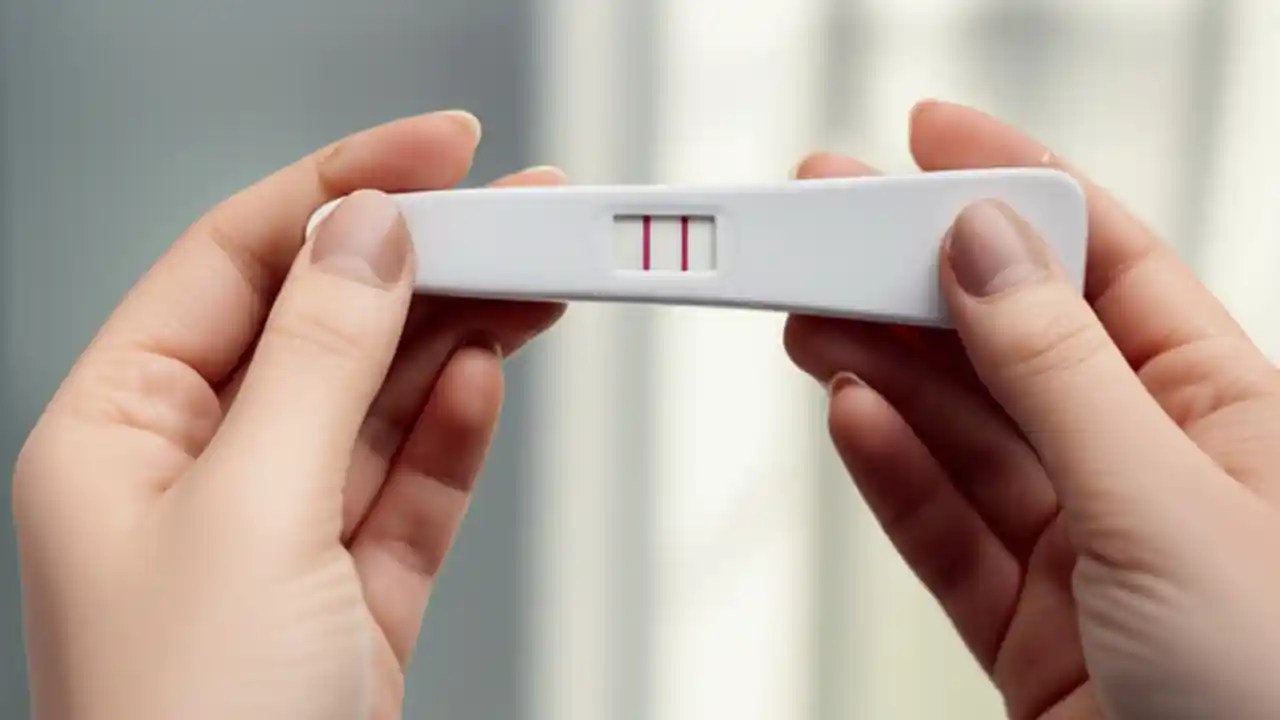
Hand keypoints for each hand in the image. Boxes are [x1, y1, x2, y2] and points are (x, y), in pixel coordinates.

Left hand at [13, 110, 564, 719]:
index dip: (339, 188)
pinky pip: (412, 482)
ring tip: (535, 277)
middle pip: (323, 324)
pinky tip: (490, 375)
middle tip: (520, 213)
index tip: (437, 151)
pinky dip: (456, 428)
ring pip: (382, 400)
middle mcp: (197, 472)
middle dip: (422, 263)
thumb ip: (316, 361)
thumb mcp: (249, 513)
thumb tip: (369, 237)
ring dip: (457, 335)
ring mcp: (282, 533)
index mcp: (120, 433)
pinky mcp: (355, 591)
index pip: (236, 263)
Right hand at [786, 101, 1279, 719]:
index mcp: (1226, 414)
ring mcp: (1081, 550)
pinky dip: (888, 471)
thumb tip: (988, 245)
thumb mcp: (1170, 507)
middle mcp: (1149, 470)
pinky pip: (942, 529)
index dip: (1016, 190)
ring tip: (809, 316)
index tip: (928, 140)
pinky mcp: (1022, 626)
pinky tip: (850, 414)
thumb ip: (1061, 374)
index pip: (1106, 266)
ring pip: (961, 435)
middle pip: (1009, 344)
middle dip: (915, 279)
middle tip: (824, 226)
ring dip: (881, 370)